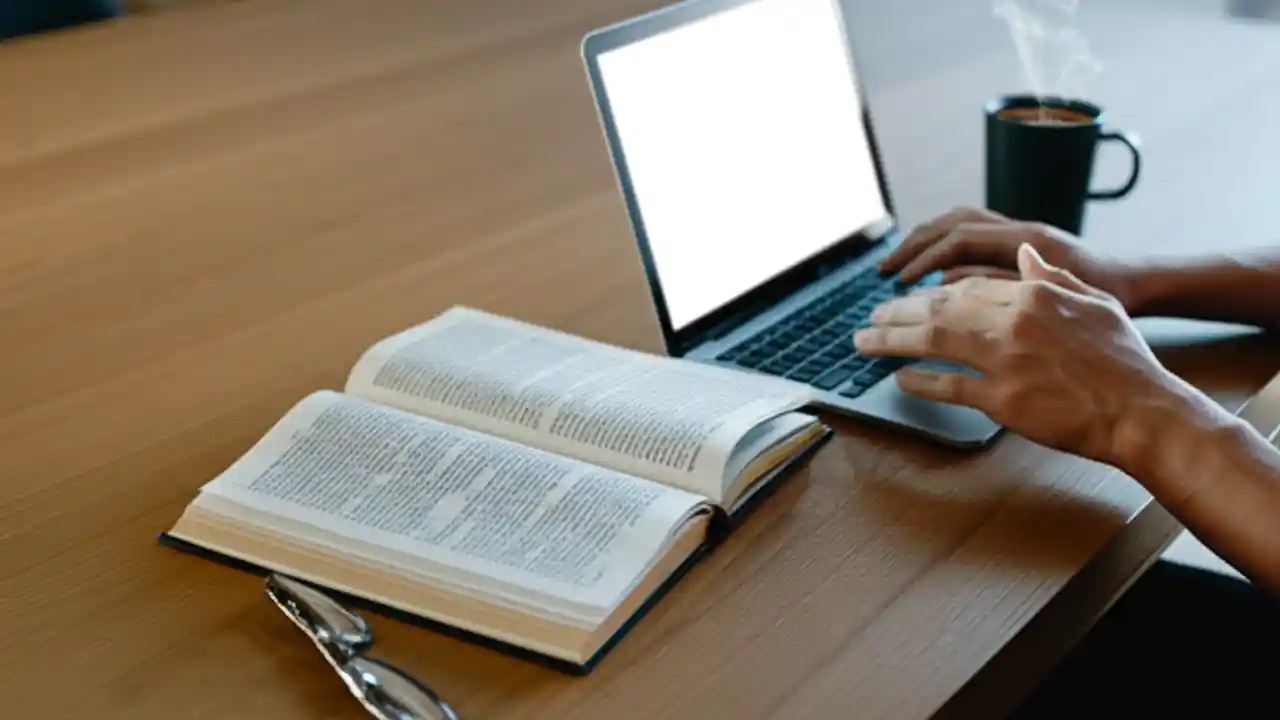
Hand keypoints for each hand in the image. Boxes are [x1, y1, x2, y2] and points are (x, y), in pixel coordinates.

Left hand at [855, 244, 1183, 466]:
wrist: (1141, 410)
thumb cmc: (1123, 359)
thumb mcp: (1093, 303)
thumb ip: (1051, 277)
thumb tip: (1022, 255)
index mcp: (1034, 295)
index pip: (966, 287)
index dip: (929, 293)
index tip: (905, 299)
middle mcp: (1015, 322)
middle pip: (940, 309)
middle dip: (898, 313)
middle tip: (870, 319)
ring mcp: (1007, 361)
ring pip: (934, 341)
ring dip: (892, 340)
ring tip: (864, 343)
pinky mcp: (1004, 400)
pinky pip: (950, 387)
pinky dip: (920, 381)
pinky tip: (897, 378)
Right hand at [879, 206, 1130, 307]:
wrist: (1142, 288)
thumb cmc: (1108, 299)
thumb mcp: (1057, 301)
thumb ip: (1000, 286)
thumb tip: (946, 281)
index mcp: (1028, 240)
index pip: (960, 239)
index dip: (923, 259)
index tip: (898, 284)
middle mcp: (1021, 229)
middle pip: (952, 223)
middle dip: (913, 245)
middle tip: (884, 271)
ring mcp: (1022, 233)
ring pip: (961, 221)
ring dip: (926, 240)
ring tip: (898, 264)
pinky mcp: (1022, 244)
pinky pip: (974, 234)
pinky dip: (945, 245)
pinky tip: (932, 267)